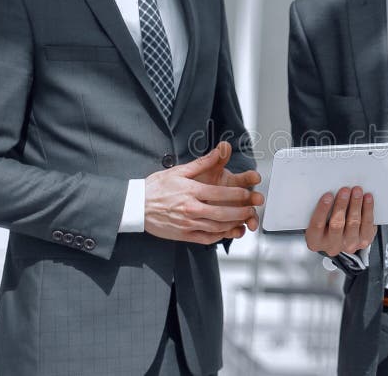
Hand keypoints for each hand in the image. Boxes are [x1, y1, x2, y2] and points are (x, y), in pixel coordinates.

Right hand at [145, 142, 264, 244]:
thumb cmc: (156, 187)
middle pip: (223, 213)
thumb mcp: (179, 170)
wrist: (135, 206)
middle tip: (252, 209)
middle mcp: (191, 208)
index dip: (239, 194)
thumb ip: (203, 162)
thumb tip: (221, 149)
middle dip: (241, 212)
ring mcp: (187, 223)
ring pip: (217, 227)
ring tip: (244, 221)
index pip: (221, 193)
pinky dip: (219, 236)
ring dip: (233, 225)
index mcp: (191, 191)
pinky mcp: (183, 235)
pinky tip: (227, 232)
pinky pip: (206, 238)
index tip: (248, 193)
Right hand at [305, 186, 375, 256]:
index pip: (317, 225)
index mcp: (315, 240)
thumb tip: (330, 190)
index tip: (328, 195)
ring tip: (357, 191)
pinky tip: (367, 199)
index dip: (323, 209)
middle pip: (337, 224)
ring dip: (356, 205)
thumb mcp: (317, 218)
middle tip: (345, 190)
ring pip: (353, 223)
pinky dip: (368, 209)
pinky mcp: (363, 241)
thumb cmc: (325, 224)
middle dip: (342, 205)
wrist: (340, 238)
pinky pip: (367, 224)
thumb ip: (321, 209)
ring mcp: (349, 245)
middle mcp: (332, 246)